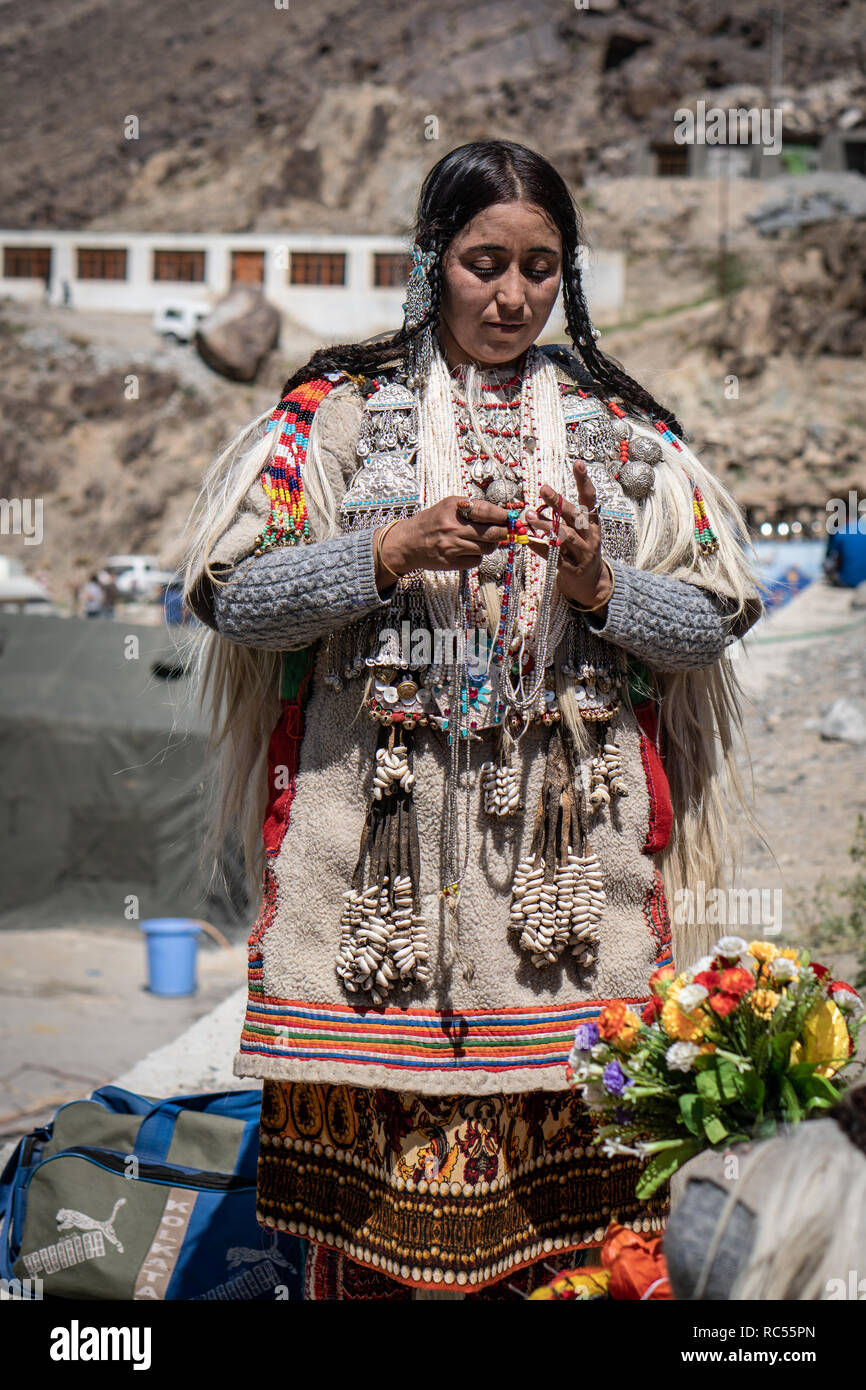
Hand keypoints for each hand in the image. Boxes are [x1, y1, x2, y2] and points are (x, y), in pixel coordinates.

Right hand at [374, 495, 510, 588]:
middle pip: (492, 533)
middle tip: (506, 532)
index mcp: (454, 508)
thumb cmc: (432, 522)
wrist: (408, 542)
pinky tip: (469, 550)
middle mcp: (453, 527)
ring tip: (485, 541)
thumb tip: (500, 515)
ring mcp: (452, 546)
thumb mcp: (448, 506)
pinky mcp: (452, 562)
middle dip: (503, 533)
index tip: (509, 518)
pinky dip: (477, 556)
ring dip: (491, 545)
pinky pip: (477, 561)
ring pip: (487, 549)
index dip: (503, 516)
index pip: (487, 511)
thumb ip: (472, 508)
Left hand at [524, 461, 611, 609]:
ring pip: (566, 536)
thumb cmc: (580, 551)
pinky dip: (540, 547)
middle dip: (559, 501)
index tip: (578, 463)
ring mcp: (583, 553)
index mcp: (592, 523)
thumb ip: (562, 518)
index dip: (584, 481)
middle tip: (543, 489)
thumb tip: (539, 502)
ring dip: (547, 525)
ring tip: (530, 516)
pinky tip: (528, 541)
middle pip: (576, 515)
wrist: (591, 583)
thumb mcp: (578, 532)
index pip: (590, 498)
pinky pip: (554, 556)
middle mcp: (591, 536)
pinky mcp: (572, 569)